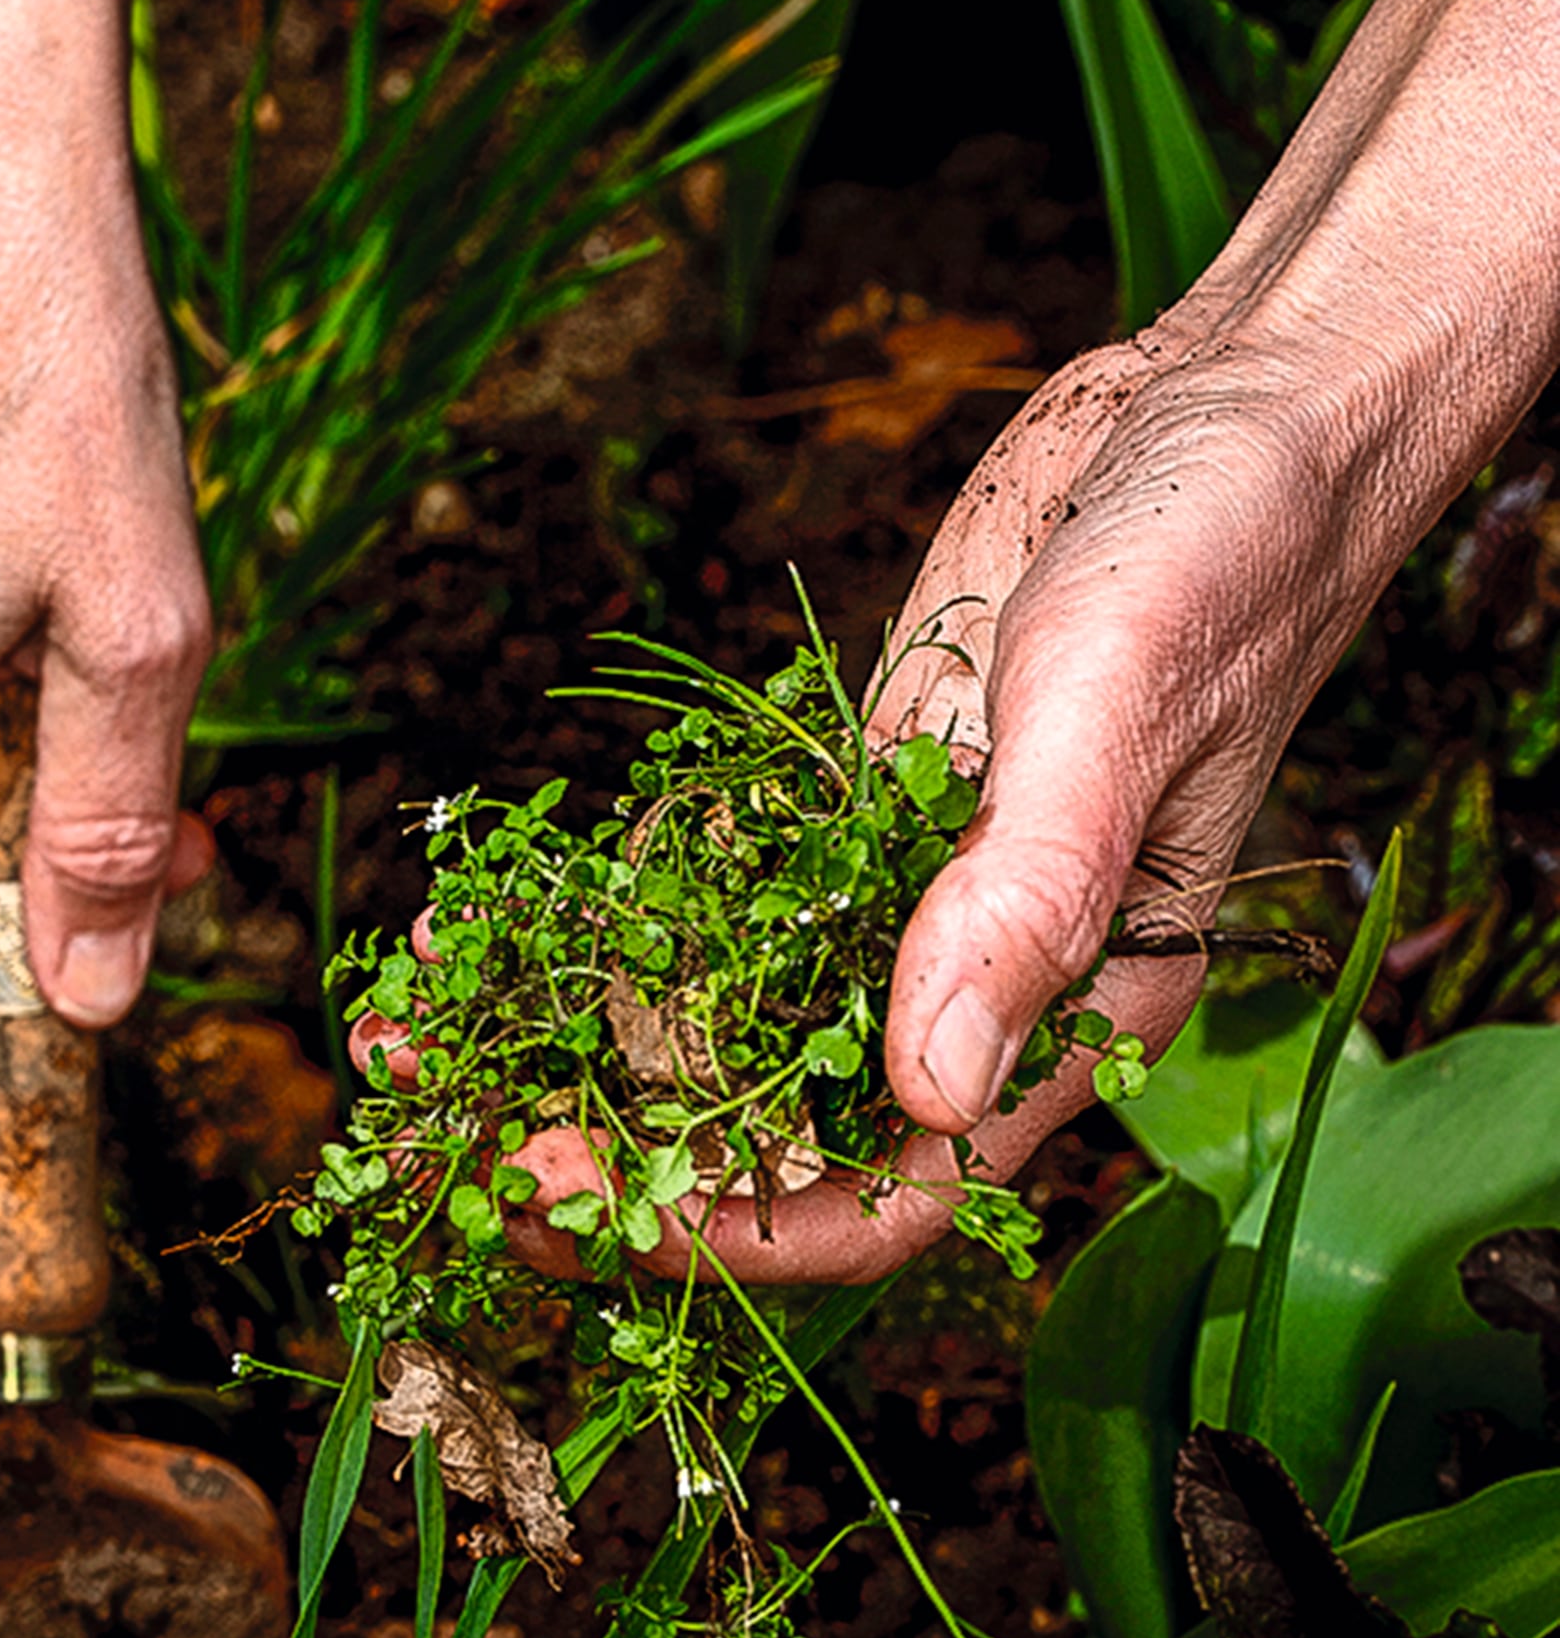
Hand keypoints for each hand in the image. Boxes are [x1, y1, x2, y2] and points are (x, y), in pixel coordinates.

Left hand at [376, 0, 1559, 1282]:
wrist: (1233, 417)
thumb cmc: (1222, 568)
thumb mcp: (1114, 729)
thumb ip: (1022, 905)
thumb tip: (923, 1089)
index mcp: (1070, 1015)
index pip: (885, 1189)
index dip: (728, 1221)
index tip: (574, 1199)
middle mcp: (977, 976)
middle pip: (772, 1117)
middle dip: (601, 1140)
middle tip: (431, 1127)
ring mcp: (904, 886)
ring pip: (719, 1007)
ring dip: (566, 1027)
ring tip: (405, 1026)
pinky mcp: (855, 795)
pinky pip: (711, 881)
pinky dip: (600, 904)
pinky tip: (483, 910)